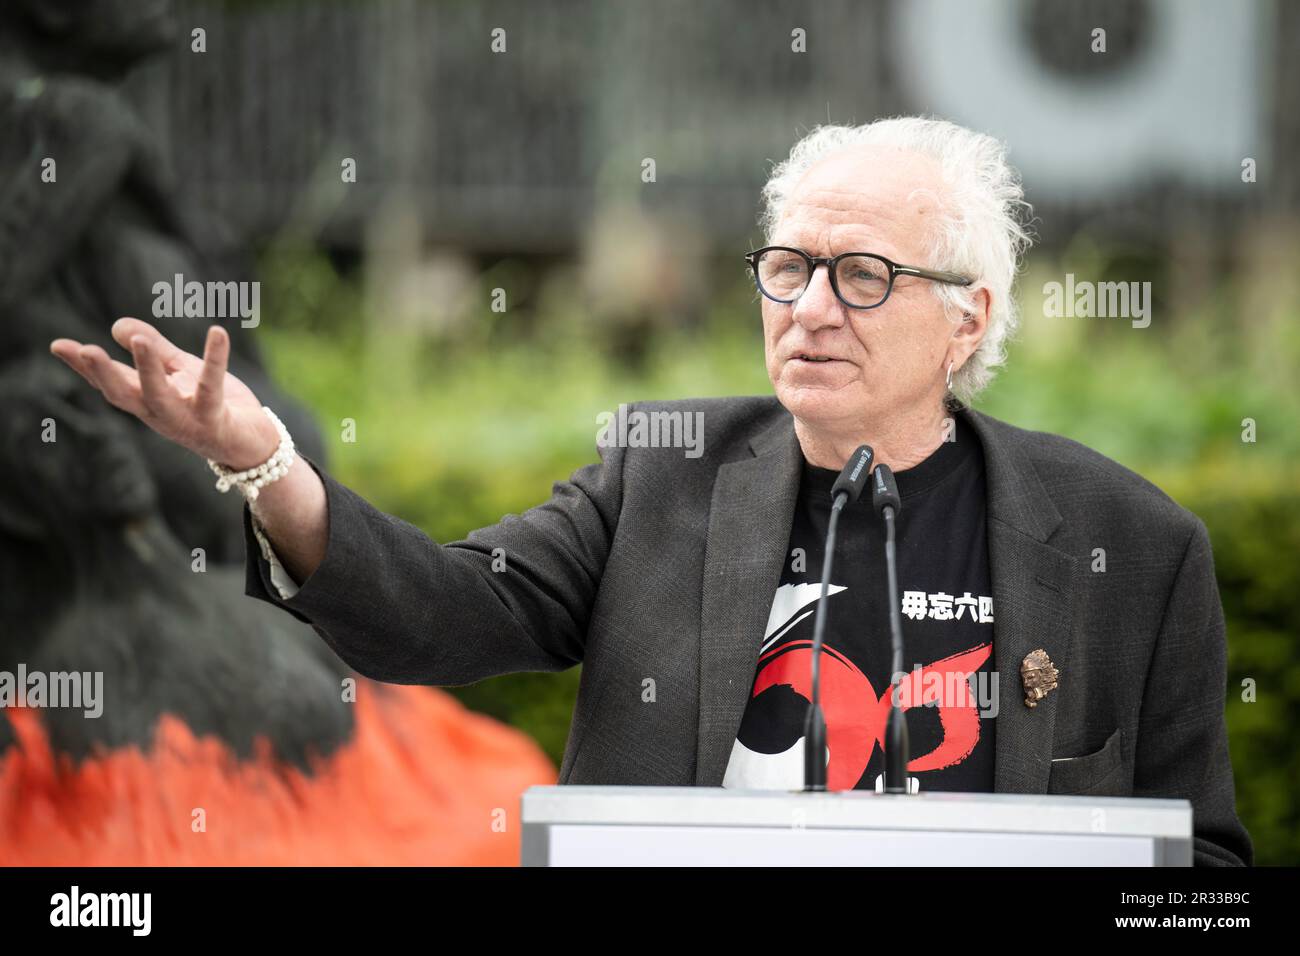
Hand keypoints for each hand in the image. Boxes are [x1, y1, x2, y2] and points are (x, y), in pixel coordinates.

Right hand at [50, 318, 280, 469]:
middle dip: (103, 374)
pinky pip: (212, 387)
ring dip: (149, 369)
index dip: (83, 367)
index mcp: (147, 401)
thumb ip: (153, 350)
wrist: (253, 445)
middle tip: (85, 350)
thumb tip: (116, 325)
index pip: (109, 382)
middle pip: (124, 395)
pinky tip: (218, 332)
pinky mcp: (215, 419)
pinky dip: (215, 359)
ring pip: (160, 396)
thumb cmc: (213, 407)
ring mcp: (186, 419)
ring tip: (143, 340)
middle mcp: (160, 413)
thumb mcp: (179, 372)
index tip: (57, 345)